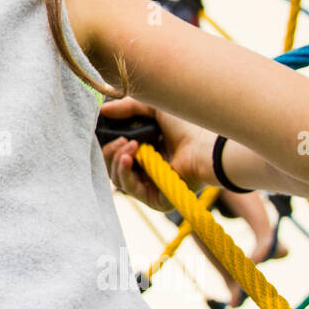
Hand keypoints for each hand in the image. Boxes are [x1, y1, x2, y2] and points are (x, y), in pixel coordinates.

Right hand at [99, 97, 213, 211]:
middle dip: (111, 152)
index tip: (106, 131)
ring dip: (117, 159)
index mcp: (149, 153)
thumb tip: (103, 109)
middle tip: (121, 139)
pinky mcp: (156, 200)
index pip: (117, 154)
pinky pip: (130, 189)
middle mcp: (149, 172)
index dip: (109, 144)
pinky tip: (127, 157)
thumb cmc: (188, 126)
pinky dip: (124, 172)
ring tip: (130, 144)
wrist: (205, 146)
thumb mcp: (155, 109)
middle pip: (113, 167)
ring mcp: (152, 187)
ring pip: (118, 178)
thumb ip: (129, 107)